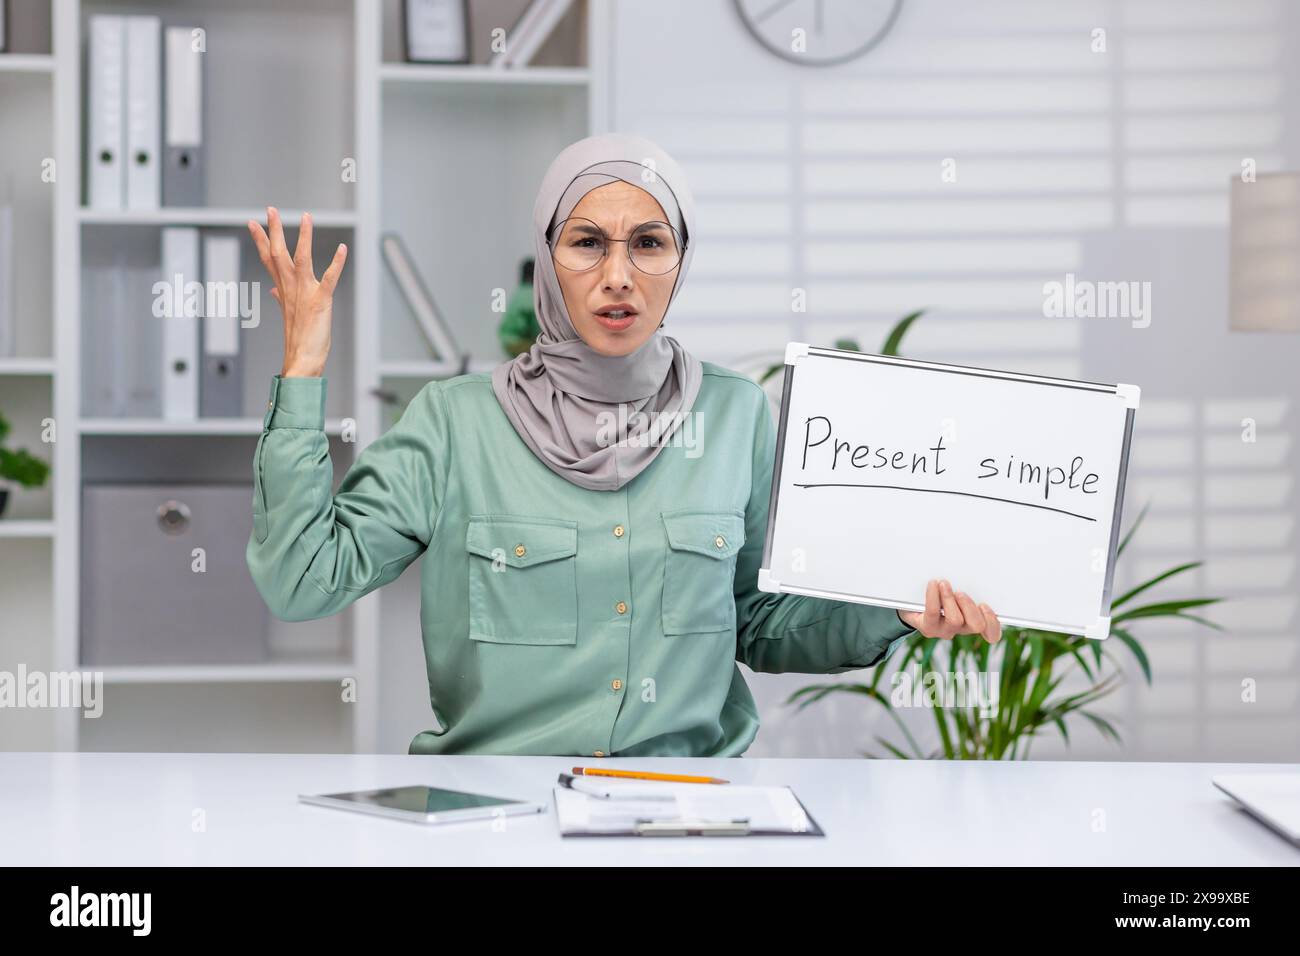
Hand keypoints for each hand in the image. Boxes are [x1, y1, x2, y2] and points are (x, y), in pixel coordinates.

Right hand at [247, 207, 346, 377]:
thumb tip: (274, 291)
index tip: (253, 224)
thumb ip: (281, 300)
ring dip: (304, 237)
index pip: (269, 261)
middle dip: (274, 231)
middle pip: (279, 254)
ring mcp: (305, 294)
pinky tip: (343, 248)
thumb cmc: (298, 342)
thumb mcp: (288, 317)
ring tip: (307, 217)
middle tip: (270, 209)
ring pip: (302, 259)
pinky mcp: (321, 301)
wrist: (301, 362)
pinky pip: (330, 278)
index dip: (261, 241)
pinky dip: (337, 263)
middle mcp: (291, 289)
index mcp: (284, 291)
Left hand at [898, 579, 1001, 643]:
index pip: (991, 633)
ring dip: (950, 599)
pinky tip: (933, 584)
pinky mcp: (928, 627)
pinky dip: (933, 595)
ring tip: (944, 584)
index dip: (993, 623)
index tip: (985, 605)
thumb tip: (975, 570)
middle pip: (976, 625)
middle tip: (961, 593)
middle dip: (970, 607)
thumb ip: (969, 585)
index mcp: (974, 621)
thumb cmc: (941, 594)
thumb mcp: (957, 590)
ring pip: (955, 620)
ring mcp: (945, 630)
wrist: (912, 603)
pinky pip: (933, 612)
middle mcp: (962, 629)